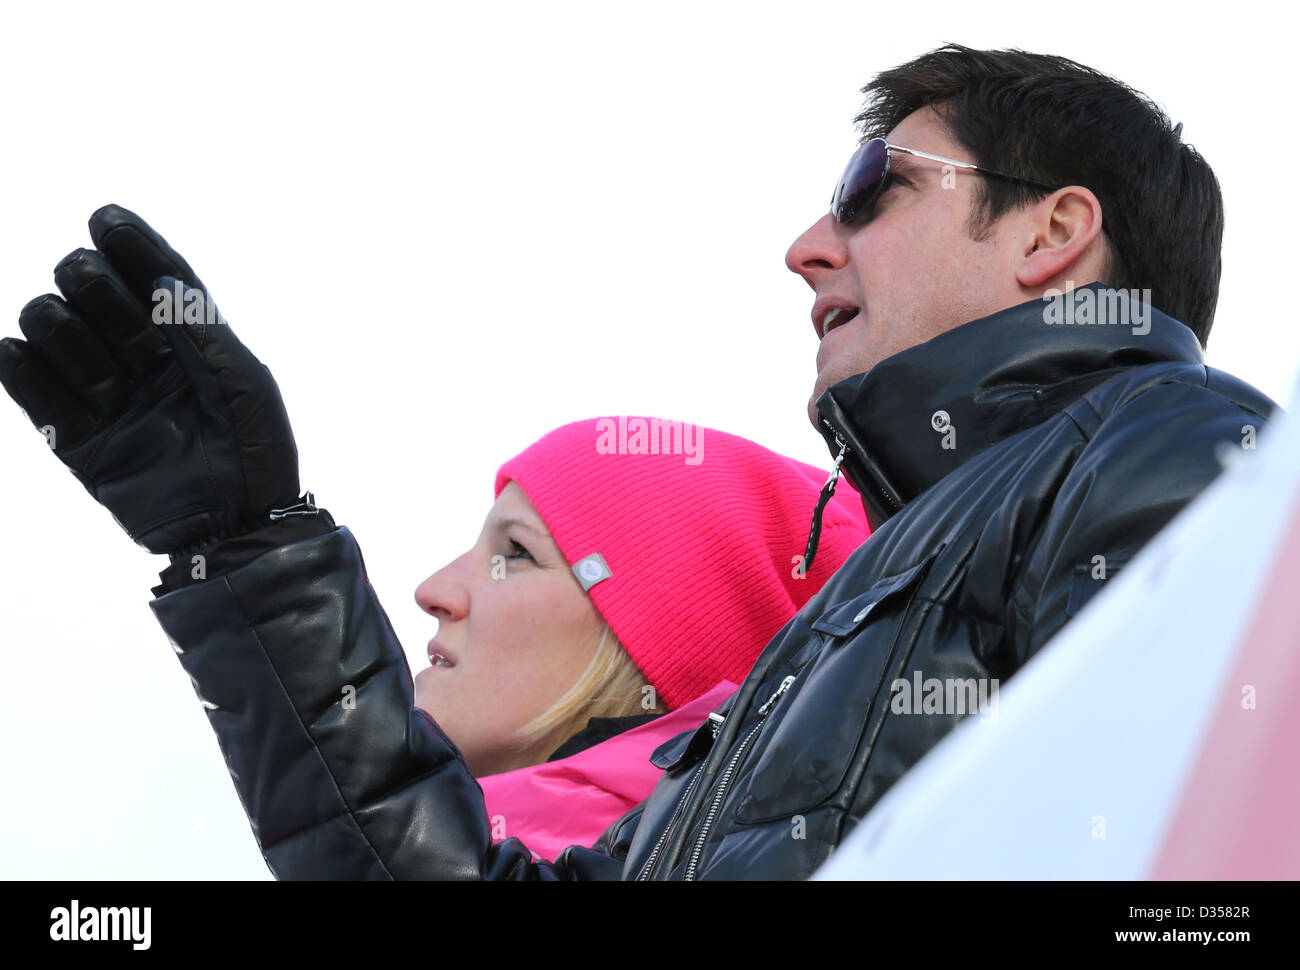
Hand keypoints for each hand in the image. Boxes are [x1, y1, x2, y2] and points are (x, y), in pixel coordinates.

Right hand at [0, 204, 300, 554]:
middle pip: (100, 300)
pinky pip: (38, 399)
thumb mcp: (245, 385)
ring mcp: (114, 401)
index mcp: (192, 346)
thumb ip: (203, 331)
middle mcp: (148, 365)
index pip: (156, 283)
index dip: (132, 247)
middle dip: (89, 280)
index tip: (105, 217)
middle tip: (87, 278)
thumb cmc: (257, 452)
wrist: (237, 528)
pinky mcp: (84, 443)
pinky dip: (20, 371)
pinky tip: (16, 352)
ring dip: (57, 323)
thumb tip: (160, 279)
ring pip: (62, 338)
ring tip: (68, 329)